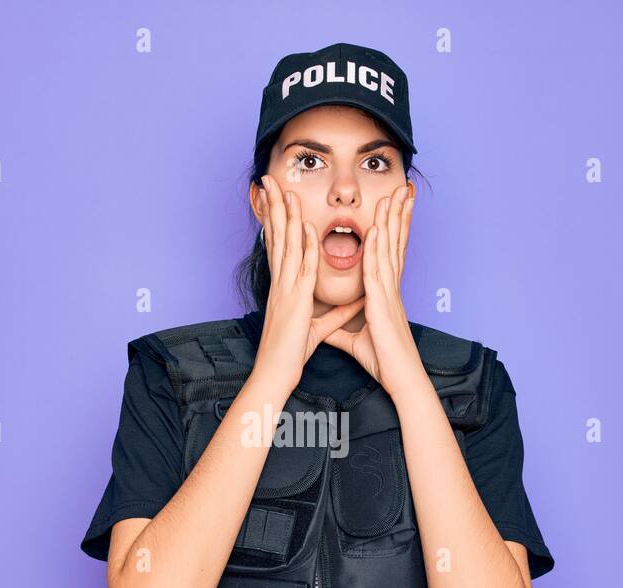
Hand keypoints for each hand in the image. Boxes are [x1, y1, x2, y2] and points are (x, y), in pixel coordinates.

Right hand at [251, 174, 365, 392]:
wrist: (276, 372)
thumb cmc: (290, 352)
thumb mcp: (319, 327)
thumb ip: (337, 312)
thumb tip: (355, 301)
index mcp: (284, 287)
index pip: (279, 246)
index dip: (277, 221)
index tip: (276, 198)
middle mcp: (281, 283)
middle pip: (277, 237)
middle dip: (274, 207)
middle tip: (267, 180)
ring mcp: (286, 289)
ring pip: (286, 245)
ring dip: (286, 215)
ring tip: (284, 189)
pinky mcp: (295, 300)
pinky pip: (301, 268)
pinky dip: (303, 245)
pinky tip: (304, 225)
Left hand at [323, 182, 422, 396]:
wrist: (401, 378)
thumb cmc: (385, 361)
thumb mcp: (355, 339)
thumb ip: (340, 327)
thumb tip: (325, 324)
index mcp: (384, 293)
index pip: (387, 253)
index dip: (390, 229)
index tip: (390, 207)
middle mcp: (389, 288)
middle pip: (394, 243)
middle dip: (397, 215)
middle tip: (401, 189)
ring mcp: (388, 293)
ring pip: (389, 250)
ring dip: (391, 221)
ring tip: (392, 195)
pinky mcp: (383, 304)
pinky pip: (379, 272)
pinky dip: (378, 250)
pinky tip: (376, 230)